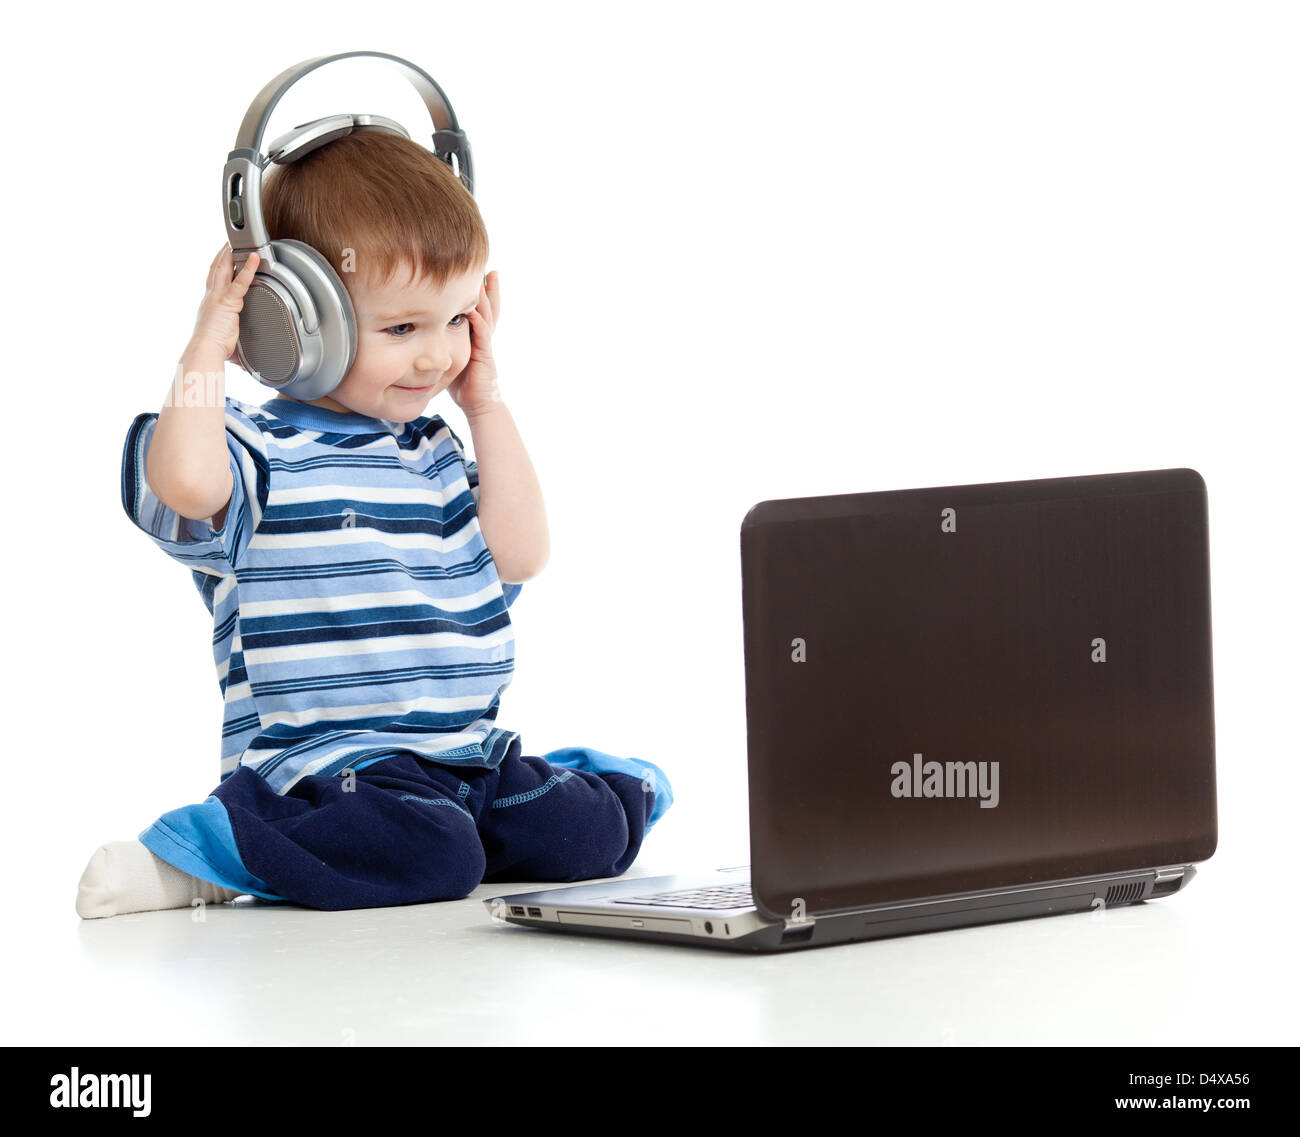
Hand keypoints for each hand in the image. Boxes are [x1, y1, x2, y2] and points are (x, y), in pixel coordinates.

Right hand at [187, 243, 259, 364]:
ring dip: (231, 255)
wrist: (205, 350)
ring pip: (224, 269)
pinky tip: (255, 260)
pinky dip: (248, 269)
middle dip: (222, 256)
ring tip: (239, 245)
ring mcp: (218, 297)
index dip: (216, 270)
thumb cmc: (212, 349)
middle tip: (227, 244)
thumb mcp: (225, 345)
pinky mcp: (228, 301)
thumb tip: (246, 366)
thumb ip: (236, 349)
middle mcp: (211, 298)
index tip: (221, 261)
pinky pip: (240, 282)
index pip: (213, 283)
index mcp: (209, 306)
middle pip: (215, 270)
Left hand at [447, 269, 501, 416]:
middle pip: (489, 308)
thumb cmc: (464, 386)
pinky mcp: (485, 353)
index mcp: (477, 338)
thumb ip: (444, 346)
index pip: (480, 312)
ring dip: (485, 297)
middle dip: (489, 289)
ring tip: (483, 279)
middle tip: (488, 270)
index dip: (480, 295)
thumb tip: (424, 338)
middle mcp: (484, 338)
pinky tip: (473, 307)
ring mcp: (486, 344)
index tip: (476, 277)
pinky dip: (478, 319)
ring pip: (487, 315)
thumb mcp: (452, 360)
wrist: (479, 404)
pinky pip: (483, 332)